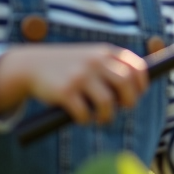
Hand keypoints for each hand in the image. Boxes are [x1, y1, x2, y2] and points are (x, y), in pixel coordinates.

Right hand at [0, 44, 147, 123]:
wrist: (31, 65)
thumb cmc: (70, 66)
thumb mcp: (92, 58)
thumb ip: (113, 67)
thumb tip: (138, 91)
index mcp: (105, 52)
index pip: (137, 67)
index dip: (141, 84)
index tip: (137, 94)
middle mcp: (95, 61)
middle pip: (126, 84)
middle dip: (129, 101)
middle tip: (123, 109)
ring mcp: (80, 76)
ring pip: (107, 103)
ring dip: (107, 116)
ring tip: (102, 118)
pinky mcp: (65, 91)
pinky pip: (85, 113)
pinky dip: (86, 120)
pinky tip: (82, 117)